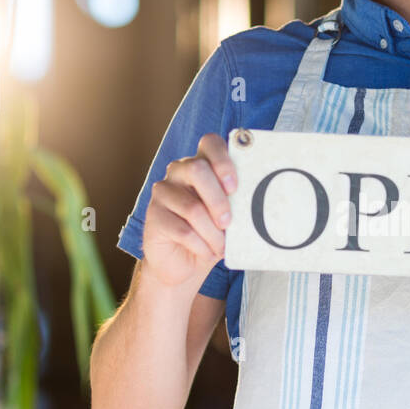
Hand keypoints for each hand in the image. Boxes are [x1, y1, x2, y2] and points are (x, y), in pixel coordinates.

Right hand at [142, 133, 237, 288]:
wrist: (183, 265)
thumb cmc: (211, 235)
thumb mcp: (229, 216)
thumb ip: (237, 203)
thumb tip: (256, 202)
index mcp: (201, 164)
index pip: (210, 143)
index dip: (223, 161)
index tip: (234, 187)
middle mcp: (178, 172)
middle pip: (197, 169)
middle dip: (218, 199)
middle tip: (228, 222)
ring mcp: (163, 192)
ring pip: (193, 207)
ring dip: (213, 233)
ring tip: (221, 247)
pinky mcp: (153, 216)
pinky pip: (183, 230)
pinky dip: (201, 246)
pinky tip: (206, 253)